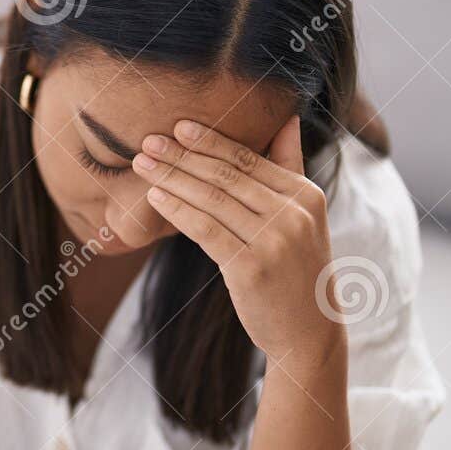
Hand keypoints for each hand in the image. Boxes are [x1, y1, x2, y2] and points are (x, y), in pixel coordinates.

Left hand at [128, 115, 345, 366]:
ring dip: (172, 177)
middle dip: (183, 155)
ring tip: (142, 164)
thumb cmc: (297, 269)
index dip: (210, 141)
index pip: (249, 159)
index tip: (178, 126)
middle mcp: (293, 213)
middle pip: (226, 175)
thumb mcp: (304, 216)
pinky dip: (177, 210)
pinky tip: (155, 197)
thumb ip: (291, 166)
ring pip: (212, 199)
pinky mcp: (251, 267)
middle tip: (148, 140)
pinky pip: (205, 229)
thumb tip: (289, 118)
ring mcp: (274, 241)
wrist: (308, 331)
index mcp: (306, 194)